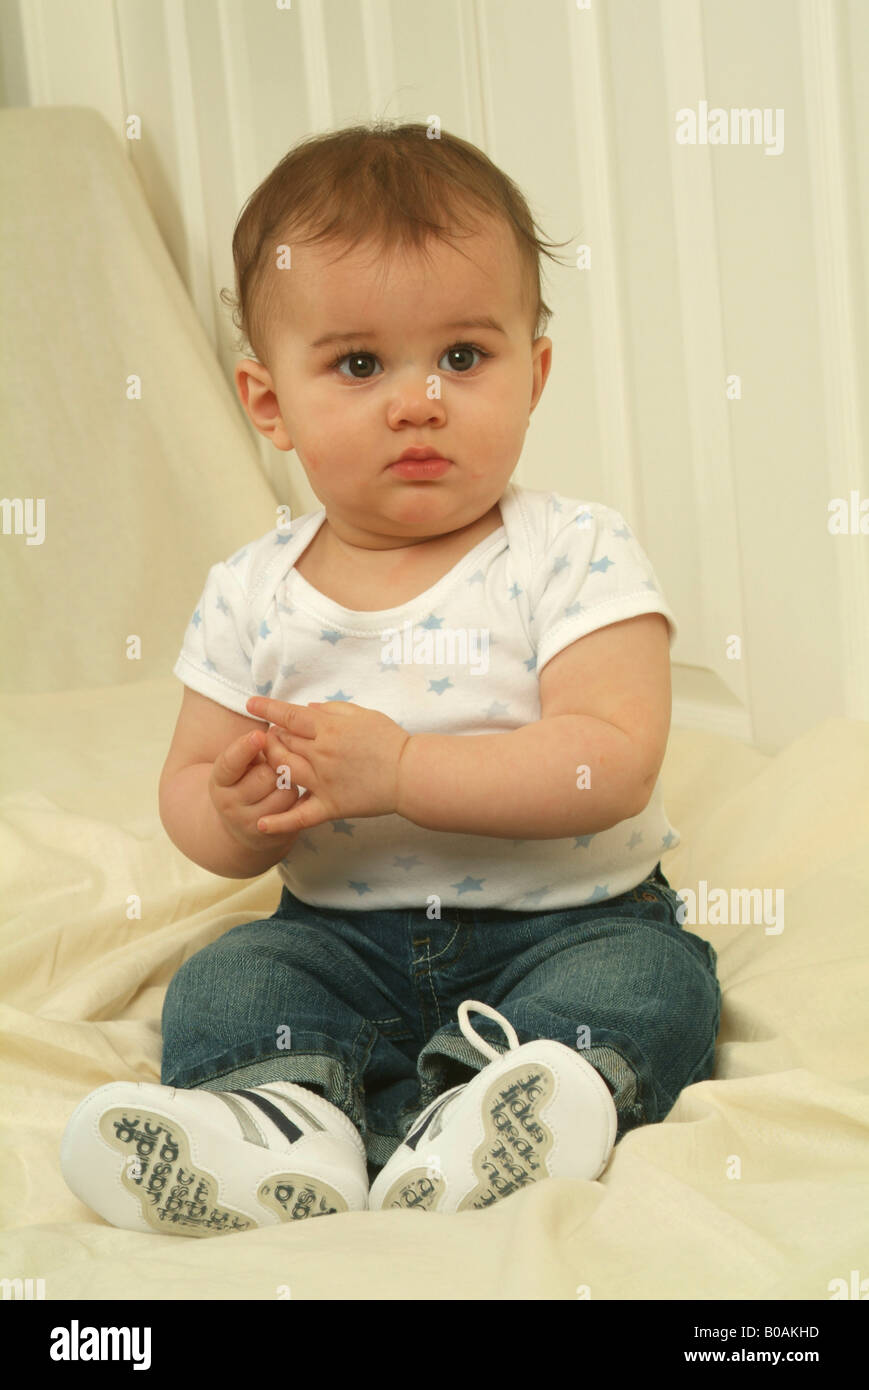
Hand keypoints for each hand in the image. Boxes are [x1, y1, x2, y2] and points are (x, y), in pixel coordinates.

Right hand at [209, 724, 312, 853]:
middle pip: (264, 776)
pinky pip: (294, 810)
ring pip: (284, 793)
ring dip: (290, 781)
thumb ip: (251, 749)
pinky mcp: (270, 835)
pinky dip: (298, 798)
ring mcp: (249, 822)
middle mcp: (230, 804)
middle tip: (278, 761)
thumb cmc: (244, 781)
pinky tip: (292, 795)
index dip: (245, 748)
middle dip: (277, 764)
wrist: (241, 826)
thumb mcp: (239, 765)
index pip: (231, 762)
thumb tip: (271, 733)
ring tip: (283, 779)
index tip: (259, 734)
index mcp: (220, 780)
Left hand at [245, 696, 410, 835]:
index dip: (268, 708)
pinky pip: (301, 815)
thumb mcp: (363, 714)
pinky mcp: (330, 805)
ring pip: (283, 771)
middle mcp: (321, 754)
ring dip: (271, 762)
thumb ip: (331, 710)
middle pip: (282, 742)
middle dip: (272, 735)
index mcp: (330, 728)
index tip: (251, 704)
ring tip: (270, 759)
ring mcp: (323, 781)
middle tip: (271, 734)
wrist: (411, 773)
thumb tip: (305, 710)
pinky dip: (280, 821)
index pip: (289, 715)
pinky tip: (261, 824)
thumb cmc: (390, 740)